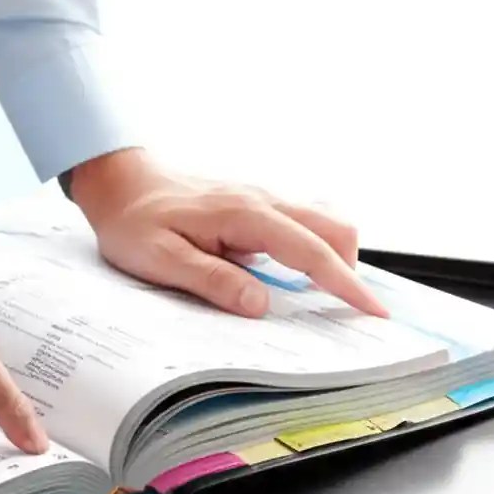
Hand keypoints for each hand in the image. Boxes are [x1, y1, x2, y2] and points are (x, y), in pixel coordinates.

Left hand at [66, 148, 387, 318]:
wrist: (119, 181)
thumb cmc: (133, 220)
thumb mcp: (161, 258)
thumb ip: (212, 280)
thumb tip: (260, 305)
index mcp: (244, 214)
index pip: (311, 251)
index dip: (346, 283)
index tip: (373, 310)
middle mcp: (261, 200)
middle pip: (333, 228)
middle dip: (350, 269)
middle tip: (351, 312)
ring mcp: (261, 199)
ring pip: (321, 222)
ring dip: (333, 257)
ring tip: (324, 299)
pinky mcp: (254, 206)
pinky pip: (300, 224)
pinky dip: (313, 249)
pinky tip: (295, 278)